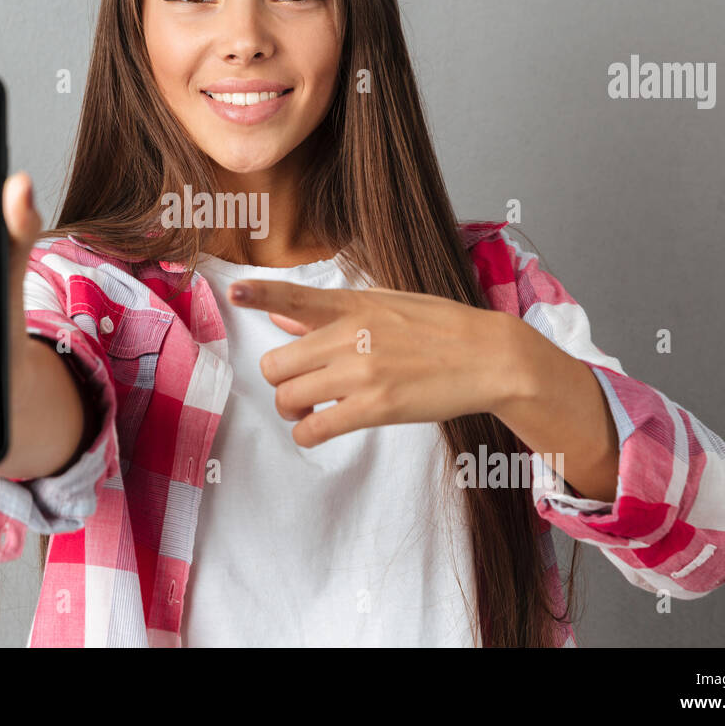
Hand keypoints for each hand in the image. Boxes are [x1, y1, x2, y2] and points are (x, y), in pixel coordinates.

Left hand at [227, 280, 527, 447]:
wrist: (489, 356)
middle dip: (280, 382)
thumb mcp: (383, 305)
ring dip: (291, 410)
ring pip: (289, 398)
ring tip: (309, 410)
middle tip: (297, 388)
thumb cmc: (438, 327)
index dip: (260, 294)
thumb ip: (326, 313)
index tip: (236, 292)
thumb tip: (280, 317)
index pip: (295, 295)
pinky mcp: (376, 407)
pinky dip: (307, 433)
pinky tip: (318, 429)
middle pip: (276, 365)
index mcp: (352, 304)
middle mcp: (350, 335)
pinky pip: (315, 427)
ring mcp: (362, 372)